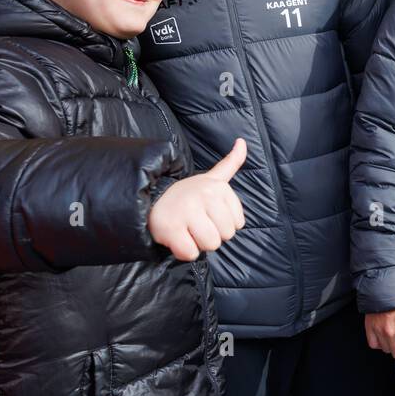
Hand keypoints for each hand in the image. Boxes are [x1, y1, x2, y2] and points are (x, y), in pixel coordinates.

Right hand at [149, 138, 246, 261]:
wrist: (152, 200)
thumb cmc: (188, 194)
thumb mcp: (212, 177)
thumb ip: (231, 163)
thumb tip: (242, 142)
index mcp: (219, 187)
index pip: (238, 224)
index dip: (223, 224)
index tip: (208, 214)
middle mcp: (205, 195)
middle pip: (225, 236)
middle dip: (212, 235)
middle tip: (196, 223)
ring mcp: (187, 211)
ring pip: (210, 245)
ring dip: (198, 244)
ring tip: (187, 229)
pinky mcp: (171, 228)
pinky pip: (190, 253)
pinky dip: (184, 251)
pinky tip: (177, 238)